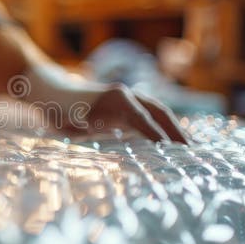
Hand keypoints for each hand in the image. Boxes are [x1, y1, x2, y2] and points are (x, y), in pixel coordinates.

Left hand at [23, 64, 188, 142]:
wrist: (49, 91)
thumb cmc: (56, 107)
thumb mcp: (66, 120)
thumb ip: (80, 125)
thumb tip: (93, 130)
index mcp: (115, 98)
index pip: (142, 119)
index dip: (156, 134)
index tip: (171, 150)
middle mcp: (126, 97)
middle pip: (159, 113)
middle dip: (176, 131)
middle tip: (194, 152)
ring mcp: (128, 101)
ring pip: (158, 114)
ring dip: (175, 130)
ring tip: (192, 149)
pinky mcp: (125, 109)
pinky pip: (150, 118)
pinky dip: (163, 129)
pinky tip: (172, 145)